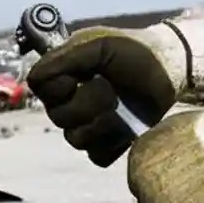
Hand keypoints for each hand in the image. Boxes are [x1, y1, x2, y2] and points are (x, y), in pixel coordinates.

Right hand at [25, 24, 189, 167]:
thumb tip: (34, 77)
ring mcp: (89, 125)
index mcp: (63, 74)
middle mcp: (70, 101)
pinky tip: (128, 125)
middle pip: (57, 116)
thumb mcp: (100, 46)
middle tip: (110, 88)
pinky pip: (98, 156)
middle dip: (87, 102)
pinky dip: (114, 142)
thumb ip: (66, 59)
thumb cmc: (135, 51)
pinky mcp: (108, 144)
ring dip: (102, 122)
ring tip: (122, 107)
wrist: (169, 68)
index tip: (82, 74)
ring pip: (75, 139)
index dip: (58, 85)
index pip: (39, 87)